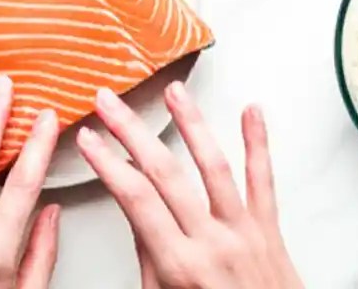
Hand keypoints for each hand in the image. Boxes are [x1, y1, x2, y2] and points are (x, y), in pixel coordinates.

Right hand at [77, 82, 301, 288]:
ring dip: (192, 124)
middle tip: (109, 101)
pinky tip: (252, 111)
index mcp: (179, 266)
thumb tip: (132, 210)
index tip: (87, 138)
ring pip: (214, 167)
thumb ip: (148, 257)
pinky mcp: (271, 232)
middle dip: (132, 131)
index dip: (107, 164)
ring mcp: (244, 235)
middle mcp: (212, 244)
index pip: (135, 199)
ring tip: (174, 90)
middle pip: (165, 174)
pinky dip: (258, 144)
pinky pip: (264, 182)